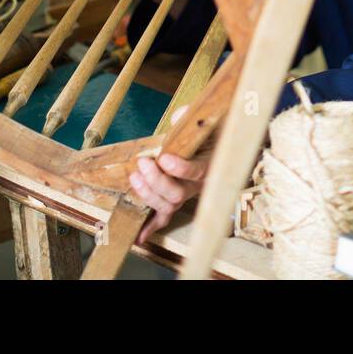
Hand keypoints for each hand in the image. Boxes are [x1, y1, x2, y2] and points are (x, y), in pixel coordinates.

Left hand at [131, 105, 210, 241]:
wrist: (217, 146)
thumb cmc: (209, 132)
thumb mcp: (204, 121)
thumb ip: (189, 117)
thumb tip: (177, 117)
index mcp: (210, 164)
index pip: (197, 171)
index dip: (180, 168)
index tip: (164, 158)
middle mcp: (198, 185)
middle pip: (178, 193)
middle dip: (157, 181)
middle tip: (143, 164)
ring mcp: (186, 194)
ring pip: (168, 205)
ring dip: (148, 194)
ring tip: (134, 178)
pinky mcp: (175, 200)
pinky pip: (164, 217)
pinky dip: (151, 227)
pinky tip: (139, 236)